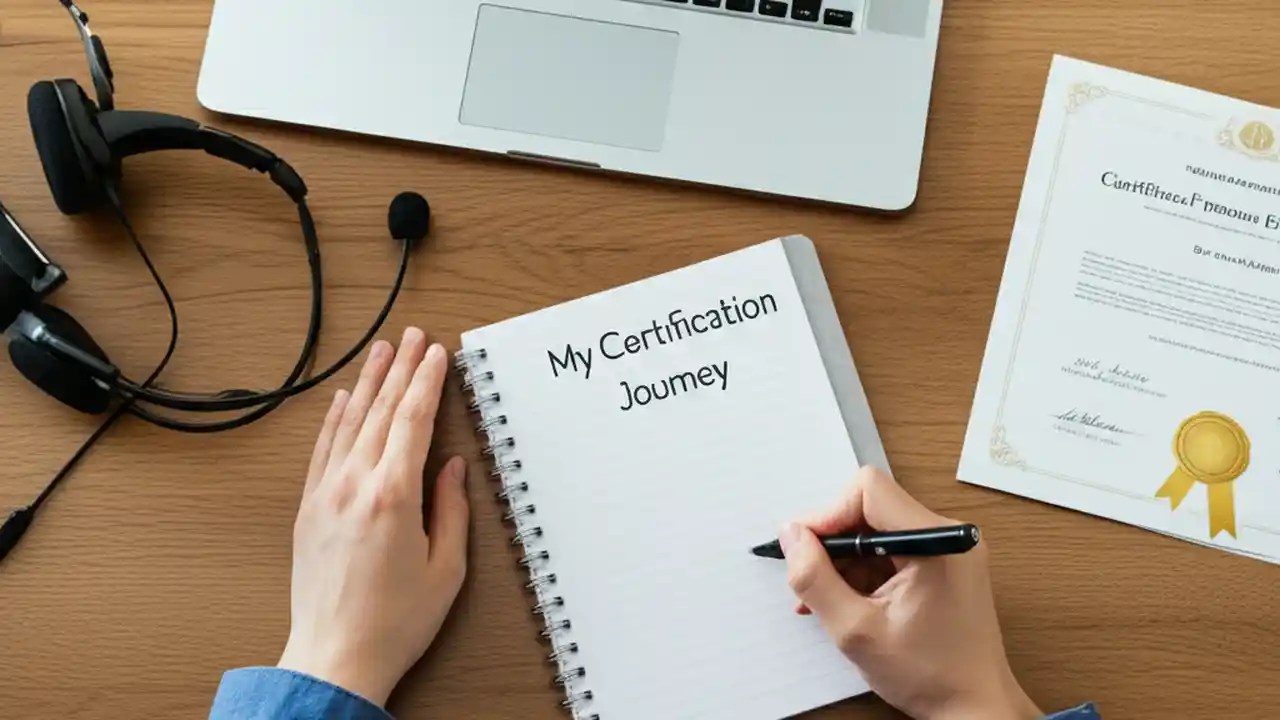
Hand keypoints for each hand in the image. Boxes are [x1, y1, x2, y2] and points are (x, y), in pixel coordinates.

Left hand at [277, 328, 469, 706]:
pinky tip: (344, 398)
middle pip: (381, 412)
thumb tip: (453, 467)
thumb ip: (451, 510)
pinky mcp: (309, 509)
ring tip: (382, 350)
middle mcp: (355, 486)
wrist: (333, 657)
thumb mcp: (446, 569)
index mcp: (394, 497)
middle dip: (401, 369)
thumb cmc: (395, 622)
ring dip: (368, 382)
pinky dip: (334, 419)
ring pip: (349, 423)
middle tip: (413, 335)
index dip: (428, 383)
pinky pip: (323, 450)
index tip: (438, 353)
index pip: (413, 422)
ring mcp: (326, 494)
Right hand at [780, 467, 1039, 719]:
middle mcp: (949, 535)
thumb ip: (815, 578)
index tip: (804, 548)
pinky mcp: (945, 563)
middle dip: (833, 541)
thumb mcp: (856, 630)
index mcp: (937, 542)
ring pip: (877, 528)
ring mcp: (949, 548)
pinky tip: (848, 600)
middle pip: (871, 507)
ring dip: (846, 559)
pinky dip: (865, 569)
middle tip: (809, 579)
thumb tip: (791, 536)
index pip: (869, 491)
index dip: (827, 514)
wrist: (976, 708)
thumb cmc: (931, 676)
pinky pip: (892, 547)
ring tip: (825, 599)